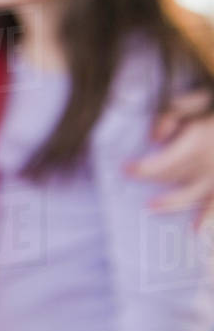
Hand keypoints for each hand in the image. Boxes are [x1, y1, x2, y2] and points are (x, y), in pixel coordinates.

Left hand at [135, 89, 213, 227]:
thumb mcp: (199, 99)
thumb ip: (172, 113)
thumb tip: (154, 138)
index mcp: (197, 140)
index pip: (161, 163)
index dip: (141, 169)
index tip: (125, 169)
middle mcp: (208, 162)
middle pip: (173, 176)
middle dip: (153, 178)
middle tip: (132, 180)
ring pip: (192, 194)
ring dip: (171, 203)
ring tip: (152, 208)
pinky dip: (208, 218)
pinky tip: (197, 231)